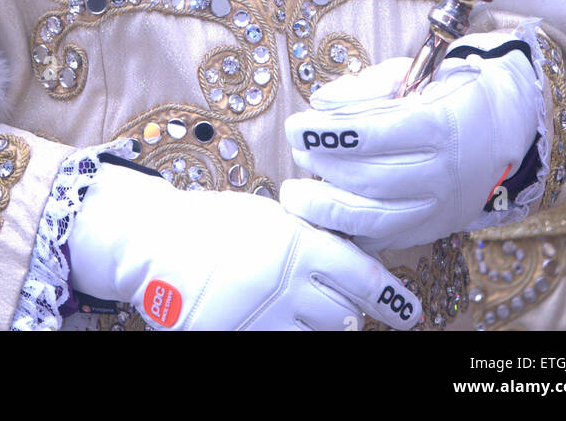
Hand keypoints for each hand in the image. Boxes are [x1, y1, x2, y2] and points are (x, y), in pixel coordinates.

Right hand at [68, 158, 421, 330]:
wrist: (157, 242)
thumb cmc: (215, 223)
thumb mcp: (269, 217)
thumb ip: (308, 235)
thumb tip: (352, 254)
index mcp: (297, 244)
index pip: (361, 276)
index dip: (390, 296)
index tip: (409, 309)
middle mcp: (286, 284)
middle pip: (344, 313)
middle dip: (348, 309)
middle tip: (341, 303)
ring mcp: (263, 318)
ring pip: (319, 336)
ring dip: (320, 326)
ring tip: (303, 310)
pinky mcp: (239, 338)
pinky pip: (282, 347)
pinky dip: (288, 335)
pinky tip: (281, 323)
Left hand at [282, 33, 538, 251]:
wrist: (498, 129)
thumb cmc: (444, 94)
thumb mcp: (412, 74)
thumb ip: (367, 86)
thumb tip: (322, 102)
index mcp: (438, 126)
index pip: (374, 135)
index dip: (330, 135)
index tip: (297, 128)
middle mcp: (441, 172)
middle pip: (370, 179)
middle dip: (324, 168)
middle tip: (297, 154)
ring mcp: (438, 208)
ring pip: (375, 219)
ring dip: (326, 209)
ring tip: (295, 194)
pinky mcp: (430, 230)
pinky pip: (383, 242)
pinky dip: (348, 234)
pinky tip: (321, 220)